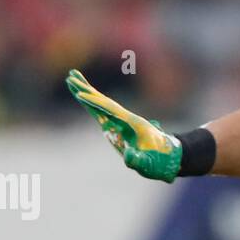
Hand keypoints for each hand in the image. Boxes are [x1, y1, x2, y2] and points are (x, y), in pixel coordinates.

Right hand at [66, 69, 182, 181]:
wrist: (168, 157)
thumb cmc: (158, 161)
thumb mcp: (148, 163)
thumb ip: (138, 160)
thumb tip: (128, 156)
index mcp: (130, 123)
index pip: (109, 109)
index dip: (95, 103)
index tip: (81, 94)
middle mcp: (124, 119)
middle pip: (102, 101)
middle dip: (87, 90)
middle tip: (71, 76)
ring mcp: (121, 121)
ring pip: (101, 103)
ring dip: (87, 92)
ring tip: (72, 79)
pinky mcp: (118, 125)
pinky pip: (102, 110)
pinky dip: (92, 102)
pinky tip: (84, 97)